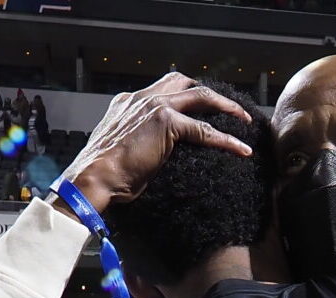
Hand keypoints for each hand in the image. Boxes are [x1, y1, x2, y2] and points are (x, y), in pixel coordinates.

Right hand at [62, 73, 252, 210]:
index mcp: (127, 102)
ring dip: (225, 106)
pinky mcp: (167, 124)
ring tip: (243, 118)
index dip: (182, 94)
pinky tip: (241, 150)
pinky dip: (227, 140)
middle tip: (226, 106)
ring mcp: (155, 107)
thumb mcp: (116, 148)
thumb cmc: (102, 174)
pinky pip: (205, 131)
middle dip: (208, 92)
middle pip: (183, 82)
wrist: (92, 178)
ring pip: (201, 97)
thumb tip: (146, 153)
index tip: (197, 104)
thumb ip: (133, 140)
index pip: (161, 88)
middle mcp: (141, 98)